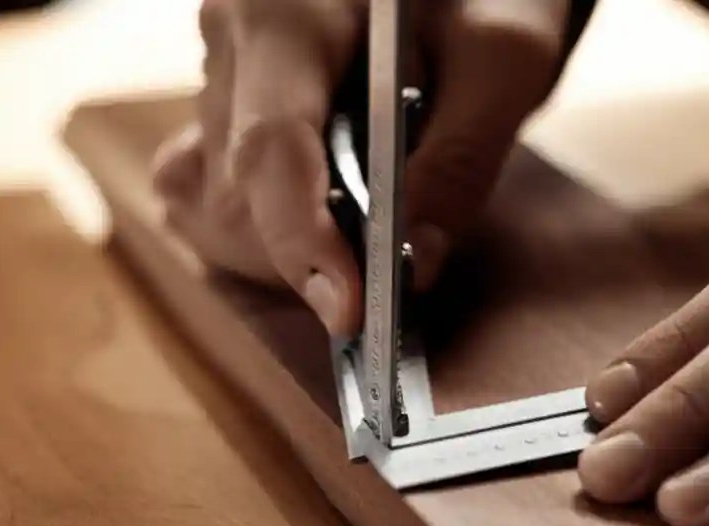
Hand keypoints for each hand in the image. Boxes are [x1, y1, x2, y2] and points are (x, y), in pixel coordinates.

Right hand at [154, 0, 576, 336]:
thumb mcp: (504, 56)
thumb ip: (462, 159)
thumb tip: (415, 265)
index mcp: (282, 8)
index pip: (270, 147)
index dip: (303, 243)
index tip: (351, 313)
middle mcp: (227, 36)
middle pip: (238, 192)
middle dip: (310, 256)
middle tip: (390, 271)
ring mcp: (212, 71)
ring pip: (216, 205)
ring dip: (287, 251)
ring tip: (361, 234)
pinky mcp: (216, 103)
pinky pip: (204, 193)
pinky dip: (257, 231)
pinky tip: (315, 225)